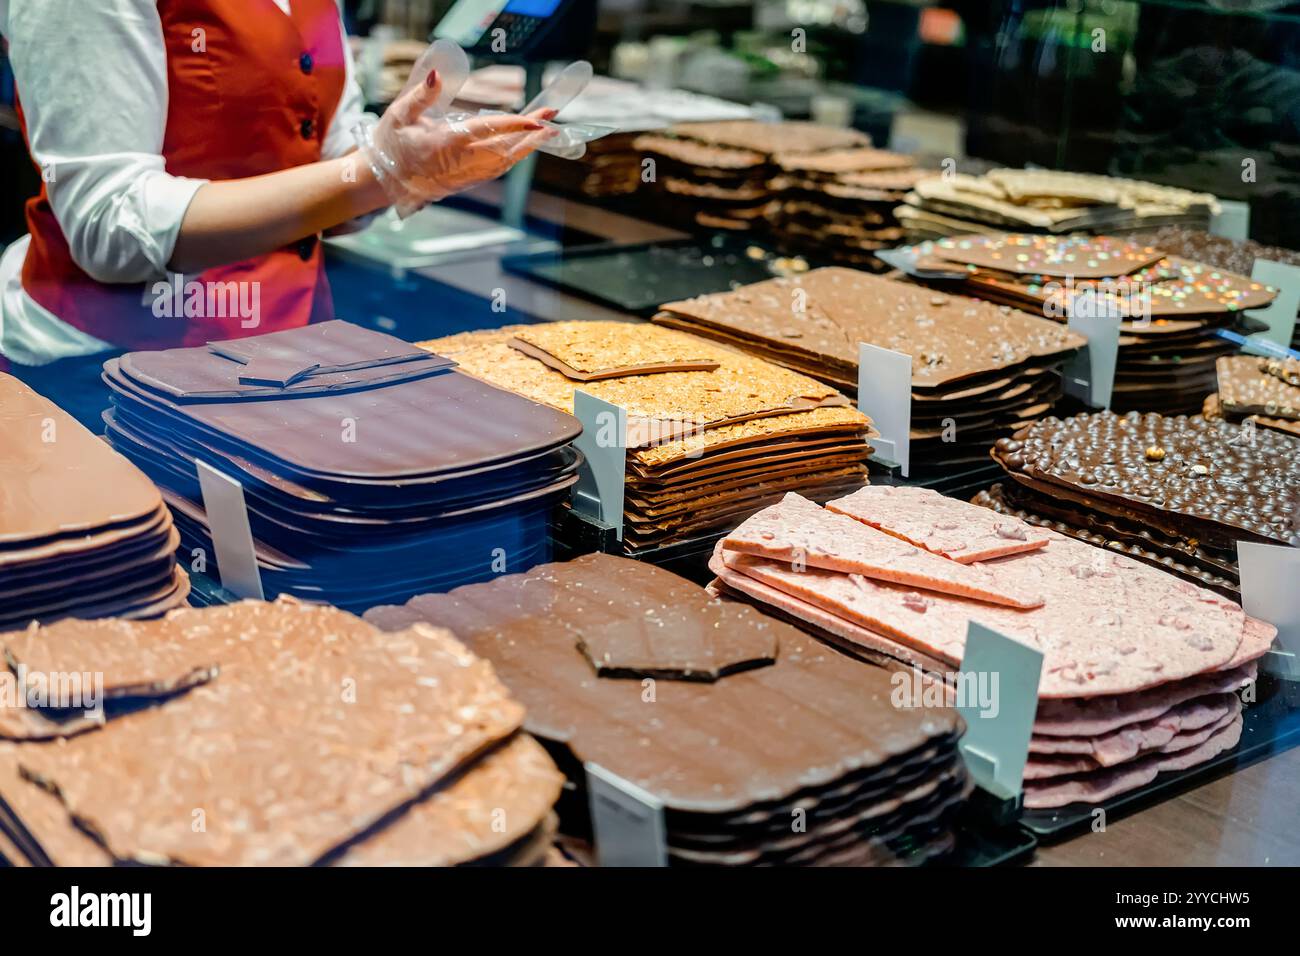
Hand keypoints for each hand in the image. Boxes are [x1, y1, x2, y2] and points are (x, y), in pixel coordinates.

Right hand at [355, 63, 557, 212]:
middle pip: (506, 149)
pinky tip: (524, 147)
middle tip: (552, 119)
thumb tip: (437, 76)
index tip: (537, 120)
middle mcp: (461, 162)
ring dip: (527, 147)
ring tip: (546, 131)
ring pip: (505, 163)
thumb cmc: (390, 145)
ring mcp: (465, 175)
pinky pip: (496, 170)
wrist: (383, 181)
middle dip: (531, 135)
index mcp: (445, 143)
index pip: (488, 132)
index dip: (515, 126)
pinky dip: (514, 158)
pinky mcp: (466, 182)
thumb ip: (420, 95)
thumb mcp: (399, 114)